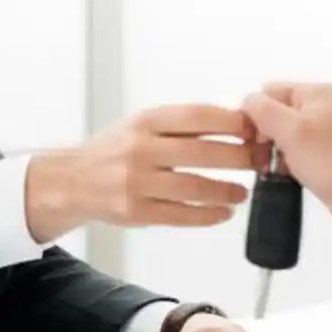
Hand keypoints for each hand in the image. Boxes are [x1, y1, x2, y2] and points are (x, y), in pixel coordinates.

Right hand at [25, 105, 252, 242]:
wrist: (72, 180)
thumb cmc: (114, 151)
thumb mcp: (141, 125)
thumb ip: (180, 125)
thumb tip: (234, 123)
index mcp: (145, 121)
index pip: (197, 116)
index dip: (231, 122)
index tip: (254, 128)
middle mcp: (140, 149)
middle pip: (202, 152)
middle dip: (239, 157)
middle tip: (260, 160)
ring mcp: (137, 182)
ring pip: (194, 187)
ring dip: (226, 190)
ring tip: (243, 192)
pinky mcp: (136, 211)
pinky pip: (180, 215)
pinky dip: (208, 215)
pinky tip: (223, 212)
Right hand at [241, 83, 331, 263]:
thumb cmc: (331, 161)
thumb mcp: (291, 130)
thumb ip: (263, 110)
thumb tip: (247, 101)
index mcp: (317, 93)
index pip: (269, 91)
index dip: (255, 113)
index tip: (252, 138)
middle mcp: (322, 107)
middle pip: (276, 113)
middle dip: (264, 135)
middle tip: (261, 157)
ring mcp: (326, 132)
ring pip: (283, 136)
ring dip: (273, 152)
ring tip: (272, 170)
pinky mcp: (326, 156)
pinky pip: (296, 153)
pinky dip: (286, 163)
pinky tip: (284, 176)